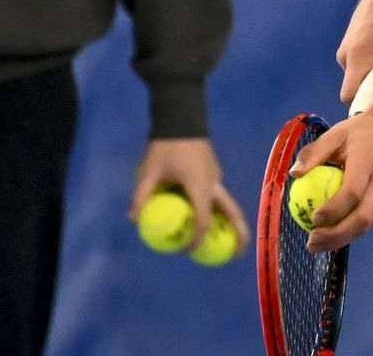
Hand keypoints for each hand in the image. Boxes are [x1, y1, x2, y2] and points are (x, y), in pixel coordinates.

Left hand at [128, 138, 251, 254]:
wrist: (181, 115)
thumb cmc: (165, 144)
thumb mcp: (148, 170)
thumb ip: (141, 195)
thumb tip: (133, 218)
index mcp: (199, 187)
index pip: (204, 221)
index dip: (197, 239)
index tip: (187, 251)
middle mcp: (213, 184)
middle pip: (233, 214)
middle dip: (239, 236)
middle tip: (236, 256)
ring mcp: (216, 176)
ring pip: (228, 204)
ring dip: (230, 223)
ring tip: (227, 241)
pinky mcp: (213, 170)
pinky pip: (218, 194)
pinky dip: (218, 209)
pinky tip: (203, 213)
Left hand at [290, 102, 372, 252]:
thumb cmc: (361, 132)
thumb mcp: (336, 133)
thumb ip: (314, 152)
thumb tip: (294, 173)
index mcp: (367, 163)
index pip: (353, 192)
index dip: (334, 209)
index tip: (313, 218)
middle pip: (362, 218)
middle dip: (337, 235)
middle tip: (311, 241)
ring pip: (366, 225)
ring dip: (341, 240)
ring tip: (315, 246)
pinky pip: (366, 222)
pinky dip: (347, 233)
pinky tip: (329, 237)